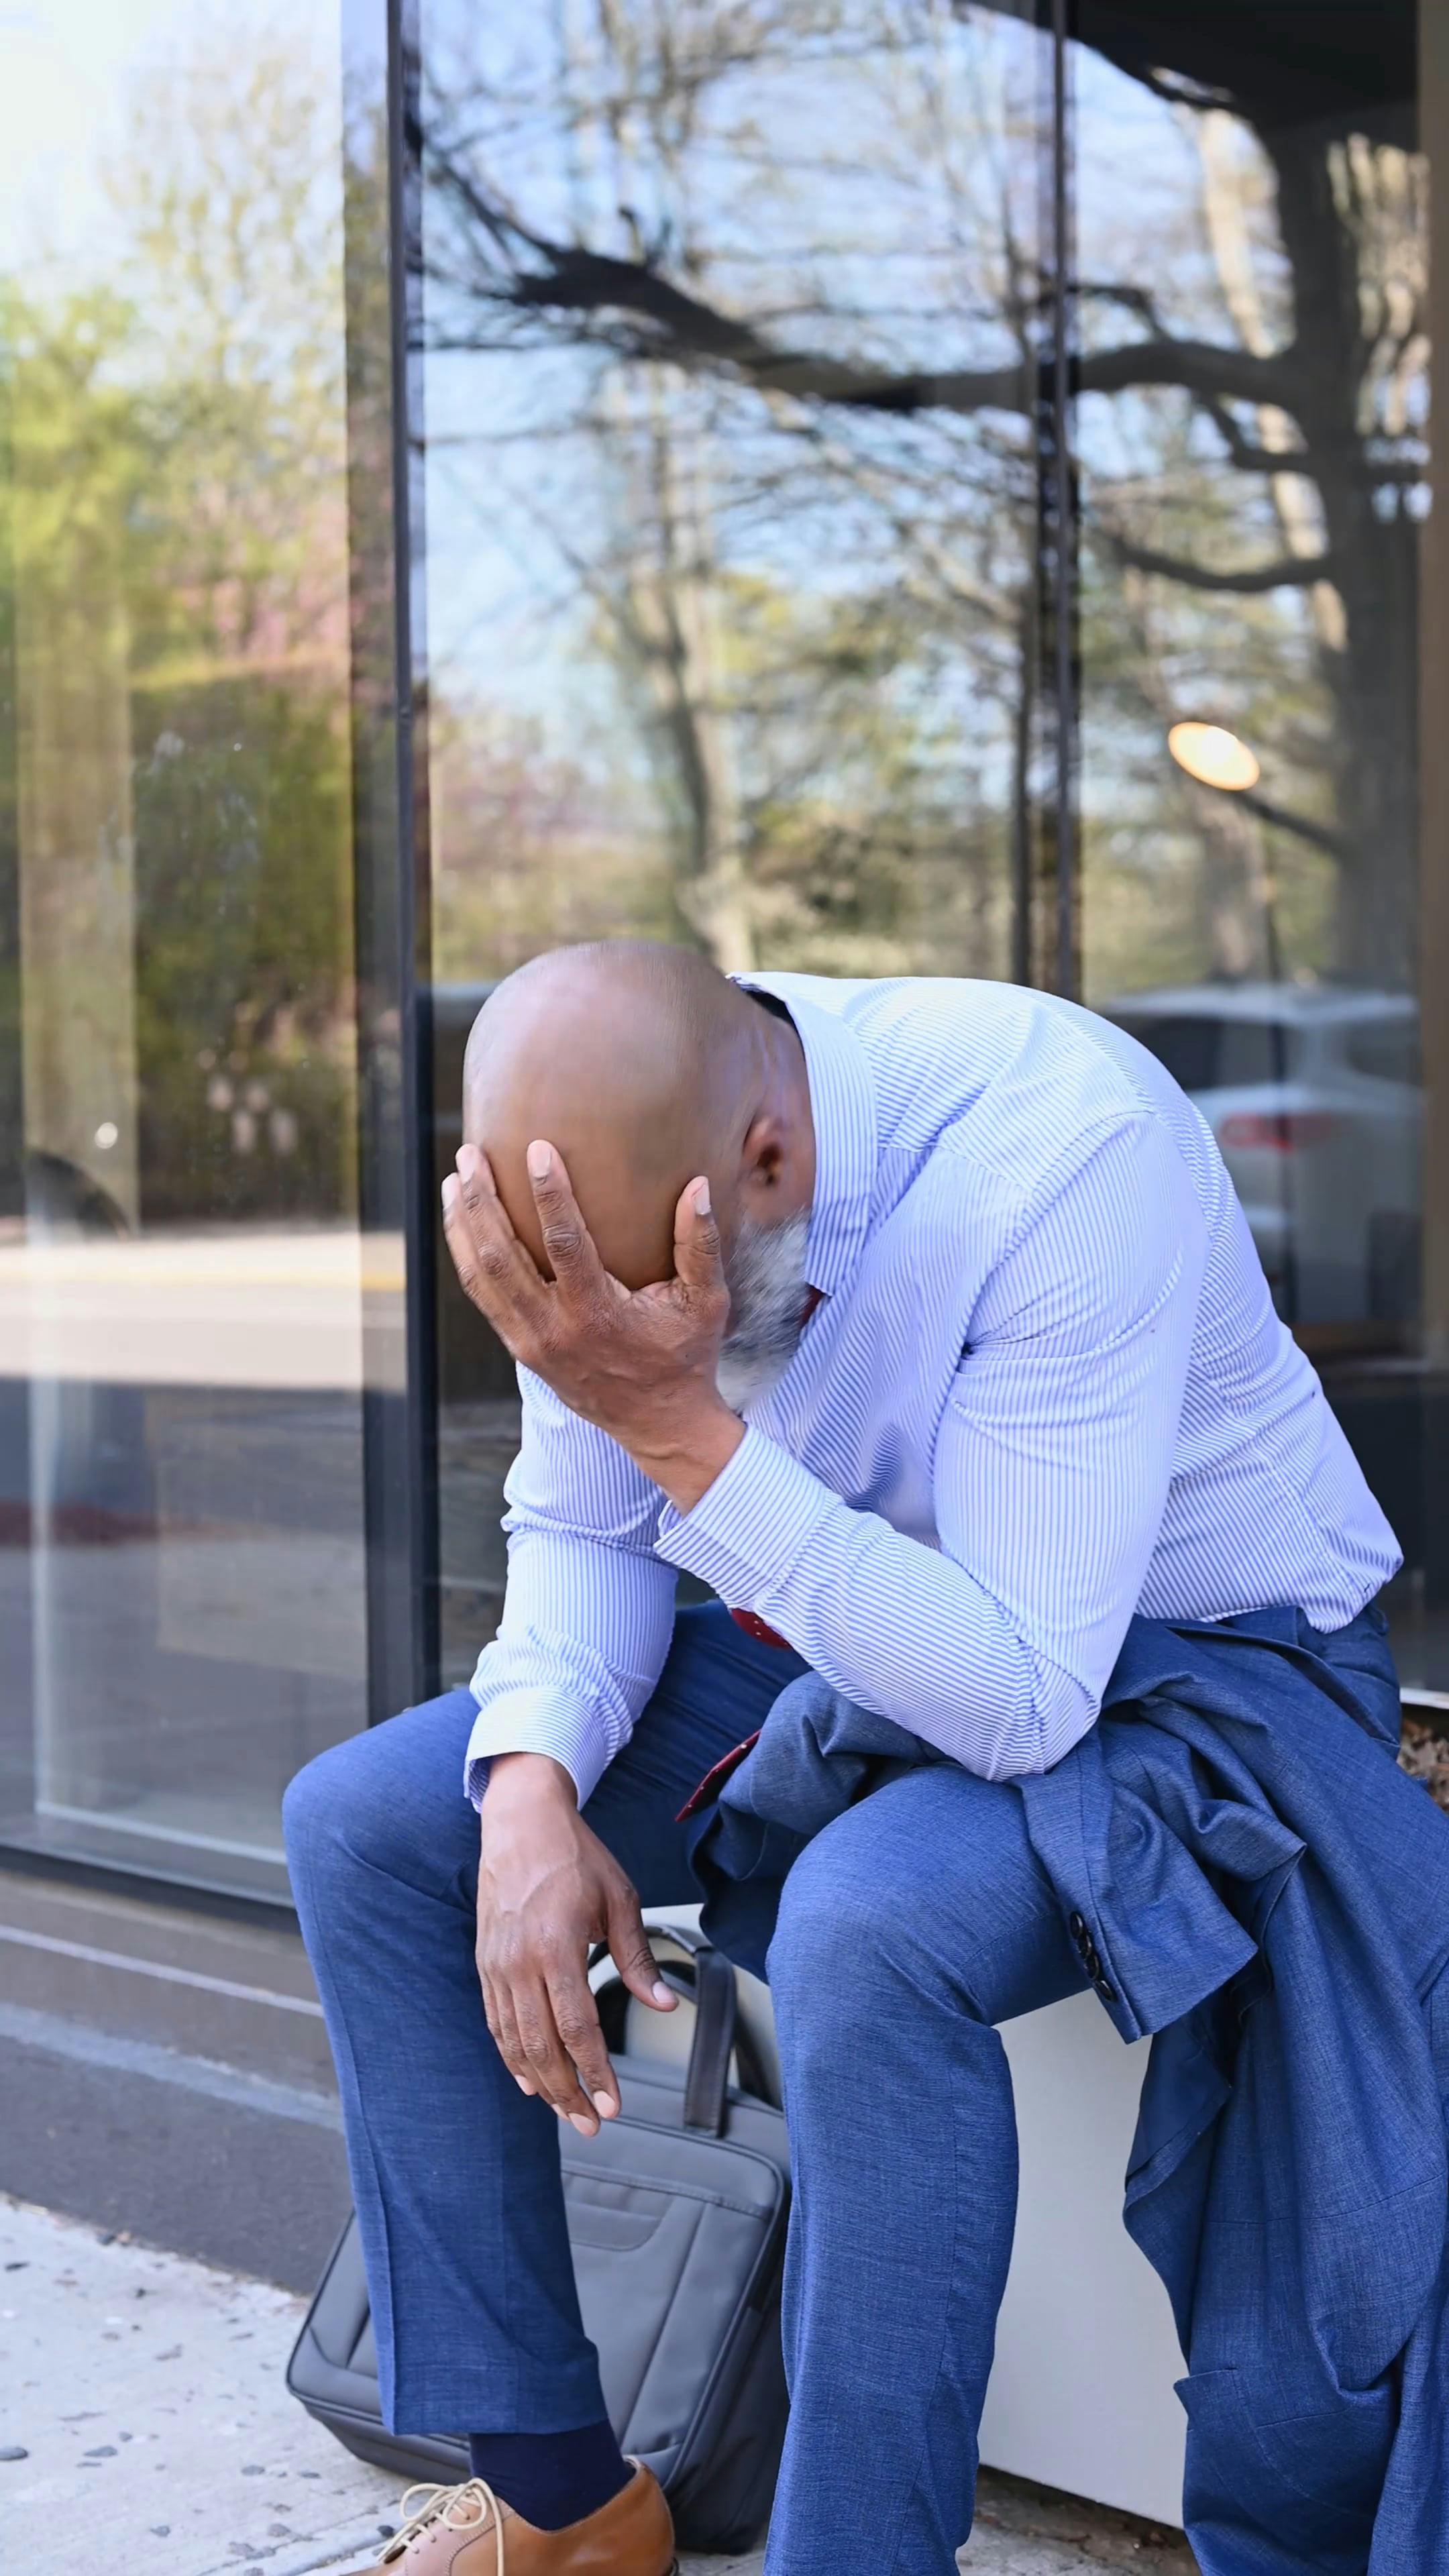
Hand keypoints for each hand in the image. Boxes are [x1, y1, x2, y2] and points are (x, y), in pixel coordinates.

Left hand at [441, 1140, 744, 1510]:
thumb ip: (700, 1245)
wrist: (660, 1424)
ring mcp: (531, 1342)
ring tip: (454, 1180)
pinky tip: (462, 1225)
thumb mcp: (706, 1303)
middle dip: (481, 1201)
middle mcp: (555, 1329)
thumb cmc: (686, 1356)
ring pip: (481, 1277)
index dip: (549, 1193)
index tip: (537, 1149)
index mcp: (599, 1314)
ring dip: (463, 1225)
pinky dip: (466, 1257)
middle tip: (471, 1155)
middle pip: (502, 1256)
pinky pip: (482, 1298)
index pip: (565, 1243)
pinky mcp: (521, 1349)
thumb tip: (697, 1187)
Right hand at [476, 1753, 676, 2134]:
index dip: (596, 2072)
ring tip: (567, 2111)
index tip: (613, 2104)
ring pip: (515, 2042)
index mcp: (556, 1946)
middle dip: (569, 2093)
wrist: (521, 1822)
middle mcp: (519, 1962)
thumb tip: (665, 2004)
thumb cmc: (574, 1856)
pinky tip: (530, 2079)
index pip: (576, 2027)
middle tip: (593, 2124)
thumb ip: (638, 1958)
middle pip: (542, 2047)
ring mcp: (497, 1965)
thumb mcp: (619, 1898)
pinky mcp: (486, 1964)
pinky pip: (497, 2022)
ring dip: (542, 2084)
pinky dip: (512, 2056)